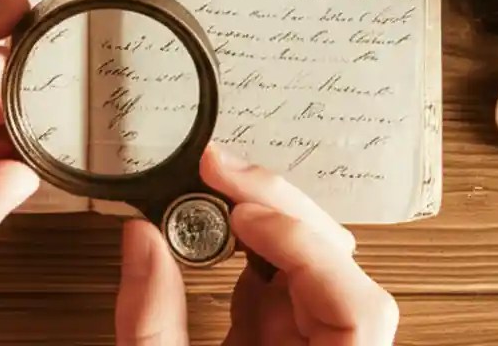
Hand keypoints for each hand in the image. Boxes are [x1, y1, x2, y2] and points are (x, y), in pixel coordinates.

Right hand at [115, 146, 397, 344]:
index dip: (304, 248)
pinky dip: (244, 247)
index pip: (356, 304)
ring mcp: (311, 343)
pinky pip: (277, 283)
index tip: (243, 214)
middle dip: (278, 206)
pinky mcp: (283, 340)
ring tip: (209, 184)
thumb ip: (152, 319)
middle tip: (218, 169)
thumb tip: (141, 237)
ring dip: (262, 217)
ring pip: (309, 262)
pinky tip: (210, 225)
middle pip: (337, 263)